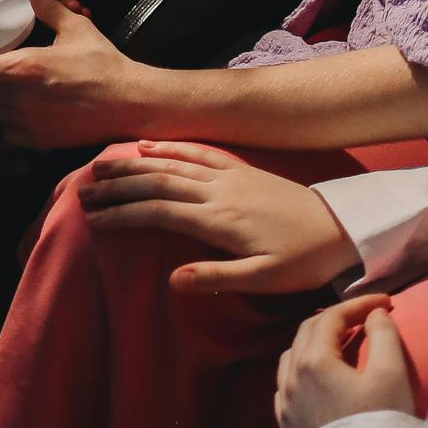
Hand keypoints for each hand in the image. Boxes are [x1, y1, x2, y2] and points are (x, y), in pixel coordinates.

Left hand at [0, 0, 158, 146]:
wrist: (131, 103)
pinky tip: (38, 109)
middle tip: (13, 69)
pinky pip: (9, 131)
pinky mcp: (38, 140)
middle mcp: (20, 97)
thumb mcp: (77, 28)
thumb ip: (49, 9)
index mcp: (24, 67)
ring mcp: (28, 122)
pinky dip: (14, 121)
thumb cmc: (105, 64)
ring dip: (0, 100)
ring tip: (31, 88)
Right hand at [80, 141, 358, 295]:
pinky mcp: (241, 170)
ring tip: (101, 167)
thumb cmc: (304, 260)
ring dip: (134, 164)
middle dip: (117, 187)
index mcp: (219, 220)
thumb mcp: (265, 280)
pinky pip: (198, 152)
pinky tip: (148, 146)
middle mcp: (219, 191)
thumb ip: (217, 278)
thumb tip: (171, 280)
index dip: (122, 214)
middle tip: (83, 192)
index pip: (158, 211)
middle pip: (156, 182)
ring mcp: (229, 176)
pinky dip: (170, 147)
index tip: (93, 219)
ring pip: (171, 164)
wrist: (343, 228)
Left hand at [274, 298, 415, 427]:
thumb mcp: (390, 374)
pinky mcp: (286, 422)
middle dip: (338, 318)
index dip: (359, 304)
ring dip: (317, 341)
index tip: (386, 303)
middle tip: (367, 318)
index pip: (332, 316)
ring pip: (293, 355)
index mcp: (313, 360)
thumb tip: (374, 315)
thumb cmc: (378, 424)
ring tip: (345, 342)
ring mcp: (285, 401)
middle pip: (308, 331)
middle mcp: (290, 377)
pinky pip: (288, 382)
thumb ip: (383, 336)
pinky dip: (305, 367)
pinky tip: (322, 375)